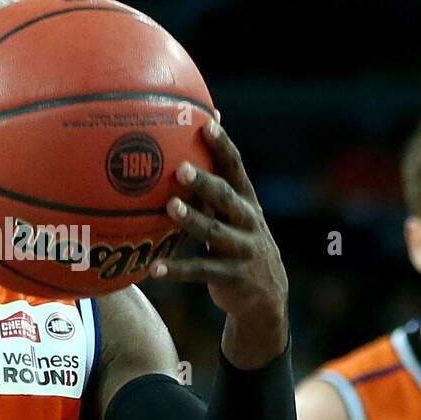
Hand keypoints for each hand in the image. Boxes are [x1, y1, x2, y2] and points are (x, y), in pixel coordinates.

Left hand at [150, 112, 289, 367]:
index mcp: (246, 200)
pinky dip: (176, 270)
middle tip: (181, 168)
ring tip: (170, 208)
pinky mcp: (231, 276)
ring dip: (192, 220)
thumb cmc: (239, 239)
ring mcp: (242, 249)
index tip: (206, 124)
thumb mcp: (236, 212)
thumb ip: (219, 182)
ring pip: (215, 232)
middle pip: (226, 197)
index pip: (235, 167)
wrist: (267, 295)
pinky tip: (153, 268)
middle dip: (205, 182)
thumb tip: (205, 130)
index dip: (222, 146)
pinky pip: (200, 271)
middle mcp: (248, 221)